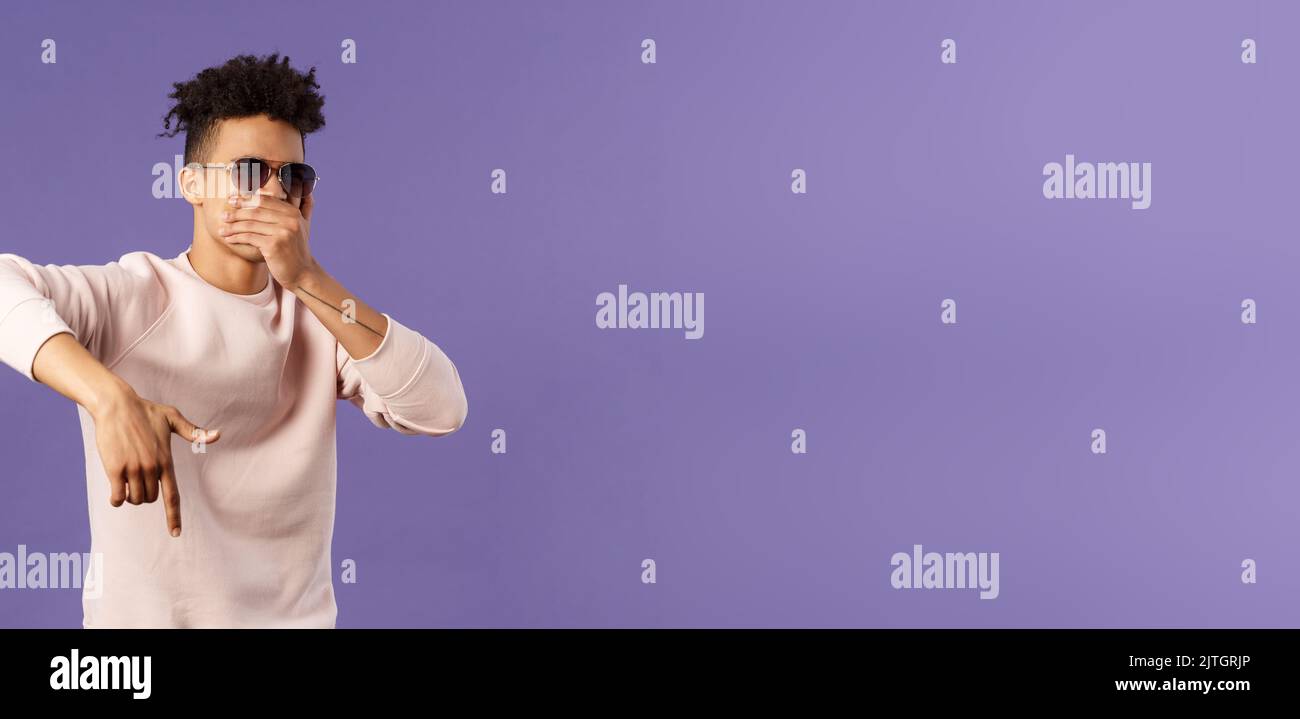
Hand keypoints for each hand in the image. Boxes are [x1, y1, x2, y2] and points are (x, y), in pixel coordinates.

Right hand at [89, 384, 219, 536]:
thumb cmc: (145, 411)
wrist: (116, 405)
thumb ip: (193, 431)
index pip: (172, 496)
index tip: (176, 533)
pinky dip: (117, 498)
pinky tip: (116, 491)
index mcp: (166, 461)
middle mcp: (151, 468)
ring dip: (130, 496)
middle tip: (138, 476)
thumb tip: (218, 435)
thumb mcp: (172, 418)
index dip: (174, 516)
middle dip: (145, 494)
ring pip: (134, 498)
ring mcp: (133, 469)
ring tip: (127, 477)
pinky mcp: (115, 468)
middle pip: (150, 499)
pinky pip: (117, 496)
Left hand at [219, 193, 317, 289]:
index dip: (246, 199)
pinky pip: (249, 238)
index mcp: (293, 212)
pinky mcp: (274, 245)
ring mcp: (283, 232)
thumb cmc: (296, 250)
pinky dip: (236, 238)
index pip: (265, 200)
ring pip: (250, 225)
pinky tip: (229, 239)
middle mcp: (290, 220)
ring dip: (233, 227)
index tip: (232, 200)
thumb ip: (298, 208)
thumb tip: (290, 193)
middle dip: (236, 212)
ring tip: (222, 229)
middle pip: (255, 211)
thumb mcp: (300, 226)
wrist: (303, 273)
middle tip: (223, 215)